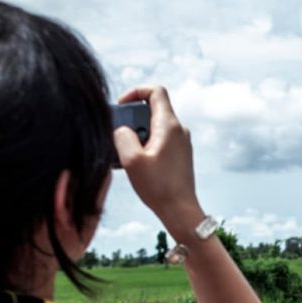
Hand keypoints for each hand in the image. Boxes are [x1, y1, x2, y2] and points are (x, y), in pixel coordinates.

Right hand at [114, 85, 202, 236]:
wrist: (180, 212)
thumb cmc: (159, 188)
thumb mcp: (131, 160)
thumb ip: (122, 136)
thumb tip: (122, 129)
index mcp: (169, 125)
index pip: (156, 91)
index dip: (136, 91)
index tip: (122, 105)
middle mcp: (179, 130)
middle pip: (152, 110)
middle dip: (132, 118)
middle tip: (120, 136)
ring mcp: (181, 143)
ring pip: (154, 127)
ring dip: (137, 134)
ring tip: (126, 154)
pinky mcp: (179, 155)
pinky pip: (159, 141)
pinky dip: (145, 145)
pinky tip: (135, 164)